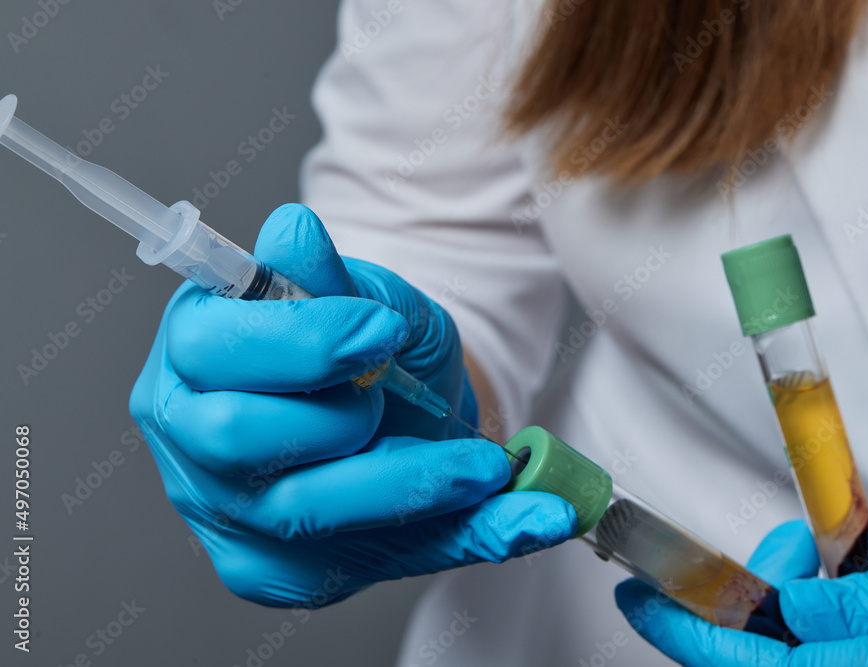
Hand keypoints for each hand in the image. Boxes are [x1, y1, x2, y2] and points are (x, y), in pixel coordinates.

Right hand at [129, 203, 576, 605]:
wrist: (405, 412)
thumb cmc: (370, 346)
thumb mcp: (363, 297)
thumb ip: (330, 276)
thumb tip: (292, 230)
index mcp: (196, 350)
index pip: (215, 348)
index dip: (303, 341)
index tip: (386, 330)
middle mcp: (192, 436)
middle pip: (237, 438)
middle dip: (338, 416)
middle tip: (396, 391)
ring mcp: (226, 512)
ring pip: (305, 514)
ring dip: (412, 484)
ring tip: (488, 465)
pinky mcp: (275, 570)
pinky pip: (374, 563)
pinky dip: (462, 539)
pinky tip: (531, 519)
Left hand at [616, 510, 867, 665]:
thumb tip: (798, 611)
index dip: (692, 635)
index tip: (644, 597)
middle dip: (742, 612)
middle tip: (764, 555)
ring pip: (802, 665)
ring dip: (779, 611)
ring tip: (805, 555)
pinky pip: (838, 657)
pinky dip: (813, 623)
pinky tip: (827, 583)